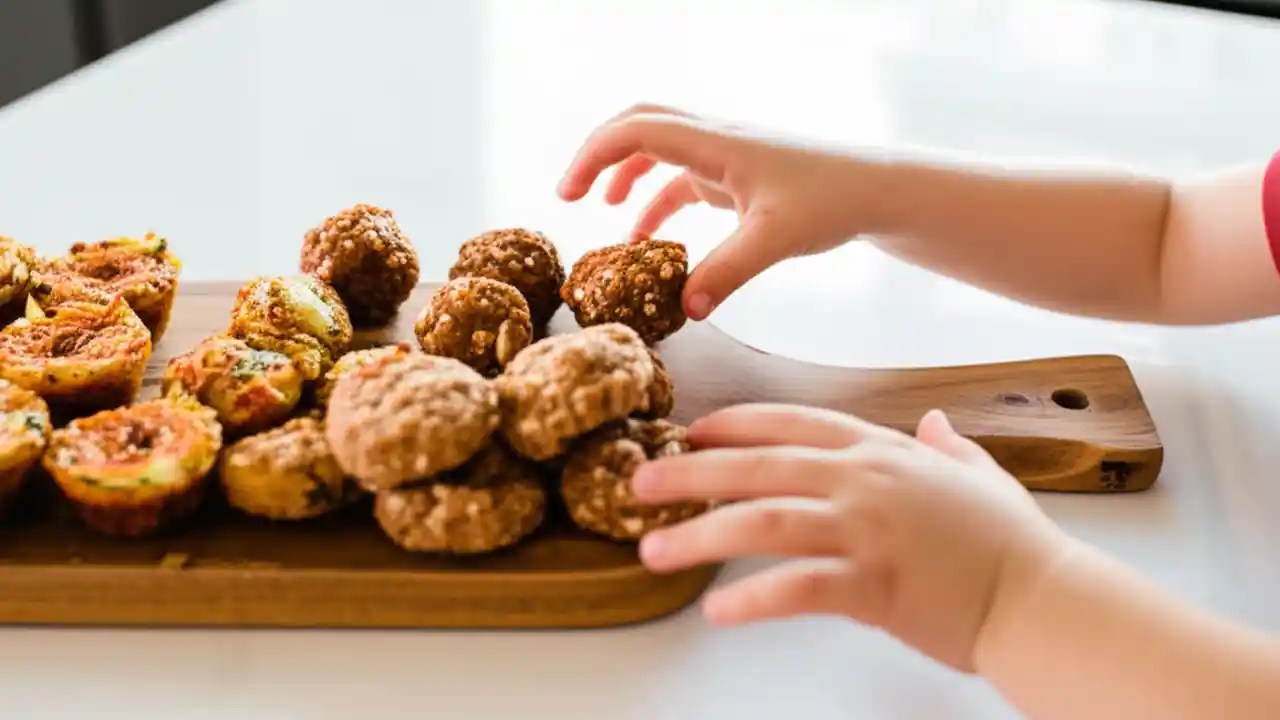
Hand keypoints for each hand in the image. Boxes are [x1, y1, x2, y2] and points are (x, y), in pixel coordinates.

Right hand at [558, 104, 879, 319]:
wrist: (876, 190)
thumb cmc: (831, 202)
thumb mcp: (774, 240)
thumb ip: (725, 273)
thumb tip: (685, 308)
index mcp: (717, 142)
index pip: (637, 130)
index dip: (593, 156)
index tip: (569, 195)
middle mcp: (716, 138)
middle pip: (639, 123)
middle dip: (599, 153)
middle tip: (570, 192)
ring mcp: (726, 154)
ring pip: (659, 148)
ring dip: (626, 173)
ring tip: (602, 209)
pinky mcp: (737, 174)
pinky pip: (682, 178)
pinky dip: (656, 200)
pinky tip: (646, 237)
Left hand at [631, 404, 1068, 671]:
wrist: (1045, 598)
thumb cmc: (1011, 542)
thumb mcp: (979, 476)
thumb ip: (948, 446)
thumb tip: (934, 423)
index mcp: (884, 451)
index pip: (793, 423)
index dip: (736, 424)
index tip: (692, 432)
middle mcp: (867, 480)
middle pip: (760, 466)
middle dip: (691, 473)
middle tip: (640, 485)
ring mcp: (869, 530)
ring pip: (766, 522)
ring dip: (702, 535)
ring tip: (654, 552)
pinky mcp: (875, 585)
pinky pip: (799, 588)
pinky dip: (753, 600)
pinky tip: (716, 611)